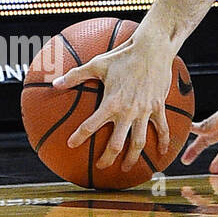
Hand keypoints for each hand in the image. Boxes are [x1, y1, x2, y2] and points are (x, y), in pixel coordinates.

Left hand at [54, 33, 176, 170]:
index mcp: (111, 102)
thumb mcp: (97, 64)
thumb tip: (54, 84)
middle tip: (101, 166)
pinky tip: (162, 151)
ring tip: (127, 167)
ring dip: (132, 157)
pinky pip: (161, 127)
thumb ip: (76, 75)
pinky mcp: (158, 107)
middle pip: (117, 143)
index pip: (91, 125)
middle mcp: (128, 111)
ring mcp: (144, 111)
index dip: (80, 137)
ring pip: (138, 141)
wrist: (153, 50)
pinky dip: (163, 141)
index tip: (71, 145)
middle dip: (108, 158)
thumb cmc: (124, 55)